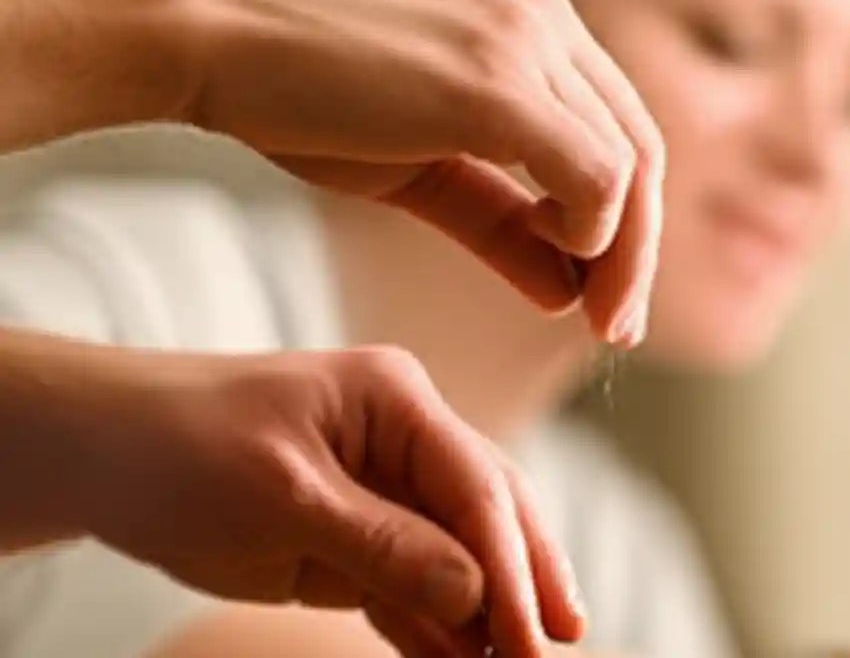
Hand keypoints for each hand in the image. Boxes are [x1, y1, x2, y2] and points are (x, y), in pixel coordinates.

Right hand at [0, 0, 663, 345]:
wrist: (212, 37)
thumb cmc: (303, 96)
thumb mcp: (425, 167)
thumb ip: (502, 220)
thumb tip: (567, 289)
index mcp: (533, 19)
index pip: (619, 127)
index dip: (627, 219)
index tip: (606, 296)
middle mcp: (545, 15)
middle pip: (640, 147)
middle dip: (637, 250)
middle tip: (619, 329)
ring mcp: (525, 40)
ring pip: (630, 166)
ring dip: (623, 256)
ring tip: (597, 317)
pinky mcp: (496, 82)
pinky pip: (594, 174)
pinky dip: (592, 232)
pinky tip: (555, 261)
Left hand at [2, 332, 582, 657]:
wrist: (104, 456)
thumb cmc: (183, 448)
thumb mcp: (282, 496)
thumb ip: (383, 544)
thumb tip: (475, 596)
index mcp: (397, 401)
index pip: (475, 486)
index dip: (511, 564)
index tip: (534, 636)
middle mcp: (405, 441)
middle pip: (489, 515)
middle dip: (528, 580)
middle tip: (560, 647)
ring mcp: (385, 493)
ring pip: (459, 558)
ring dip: (488, 614)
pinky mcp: (357, 540)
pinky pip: (412, 590)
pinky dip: (437, 630)